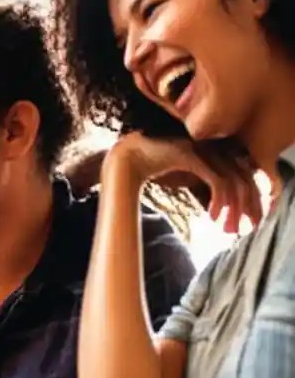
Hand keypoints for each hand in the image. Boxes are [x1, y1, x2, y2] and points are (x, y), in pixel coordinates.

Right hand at [109, 133, 263, 233]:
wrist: (126, 155)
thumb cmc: (152, 168)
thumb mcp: (183, 176)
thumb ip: (200, 183)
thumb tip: (215, 207)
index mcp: (215, 150)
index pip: (245, 175)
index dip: (250, 199)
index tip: (246, 221)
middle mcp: (213, 147)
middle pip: (246, 179)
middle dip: (248, 207)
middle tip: (240, 231)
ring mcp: (203, 150)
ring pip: (234, 182)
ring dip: (234, 210)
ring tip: (227, 229)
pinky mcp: (192, 156)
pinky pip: (217, 181)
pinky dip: (220, 201)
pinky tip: (212, 217)